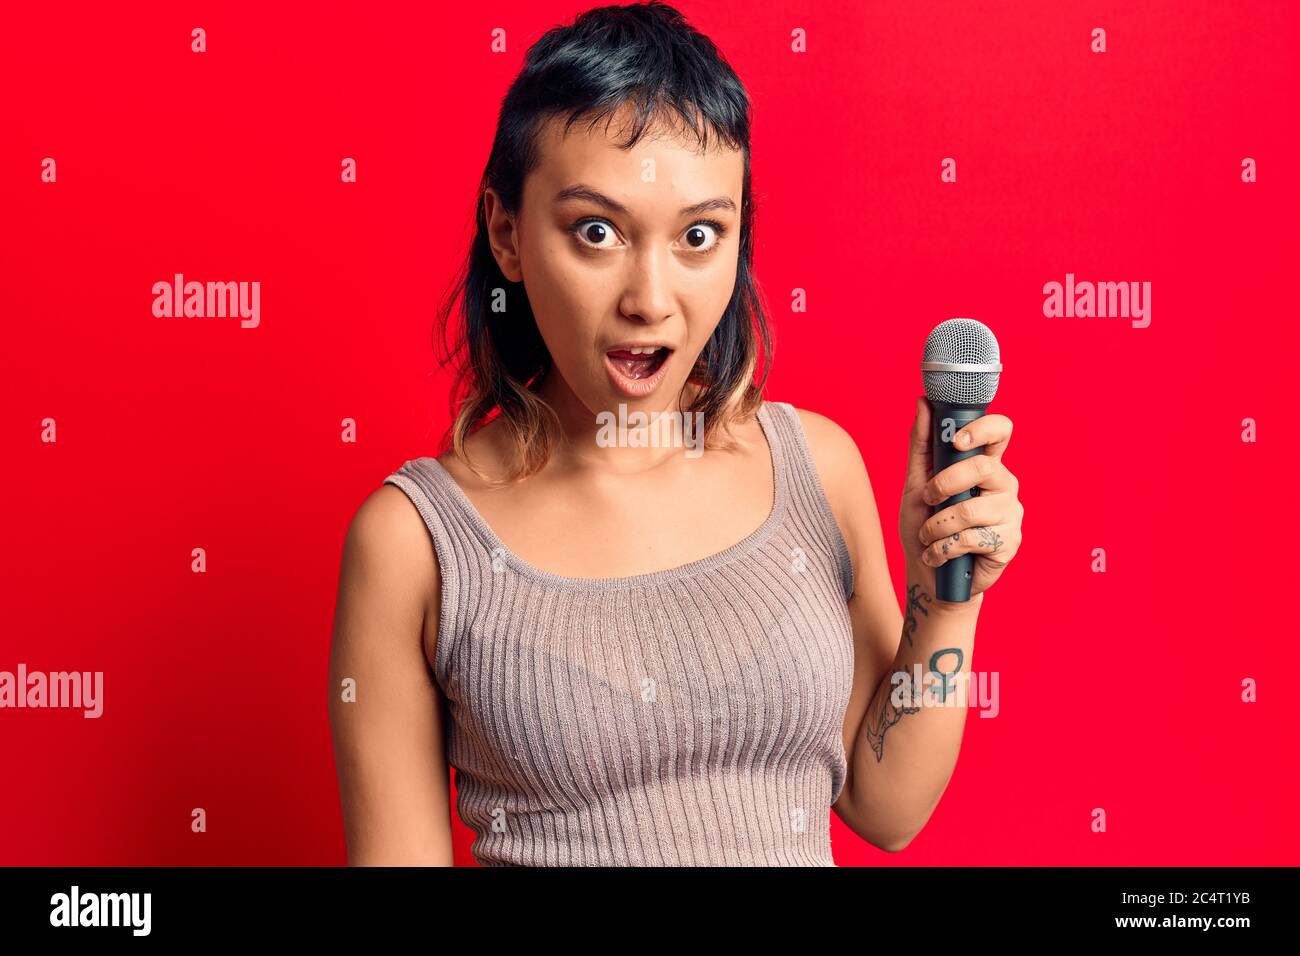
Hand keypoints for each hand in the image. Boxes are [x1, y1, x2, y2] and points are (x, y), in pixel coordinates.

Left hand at [900, 396, 1023, 604]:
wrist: (929, 576)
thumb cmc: (924, 527)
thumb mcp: (915, 484)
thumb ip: (922, 445)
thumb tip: (923, 403)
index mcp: (985, 464)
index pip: (1001, 431)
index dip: (983, 429)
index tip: (956, 441)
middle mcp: (1003, 484)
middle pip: (983, 467)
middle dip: (944, 484)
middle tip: (928, 500)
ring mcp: (1010, 513)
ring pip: (971, 509)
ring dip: (936, 526)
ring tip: (929, 537)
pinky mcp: (1009, 543)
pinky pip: (972, 538)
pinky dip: (943, 549)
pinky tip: (938, 555)